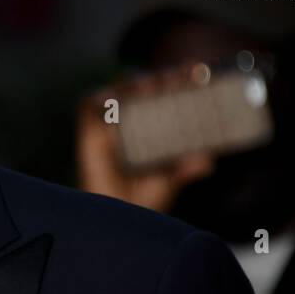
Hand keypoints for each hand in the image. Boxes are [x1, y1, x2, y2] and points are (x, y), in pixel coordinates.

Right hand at [75, 68, 214, 213]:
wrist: (117, 223)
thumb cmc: (141, 201)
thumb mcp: (168, 181)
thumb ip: (185, 168)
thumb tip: (207, 161)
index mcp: (155, 126)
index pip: (167, 94)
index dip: (181, 79)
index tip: (198, 70)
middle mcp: (132, 121)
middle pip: (144, 87)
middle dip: (160, 78)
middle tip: (174, 79)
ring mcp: (109, 126)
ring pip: (117, 90)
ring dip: (132, 83)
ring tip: (149, 86)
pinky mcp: (88, 135)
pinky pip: (87, 107)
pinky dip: (98, 98)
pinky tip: (111, 99)